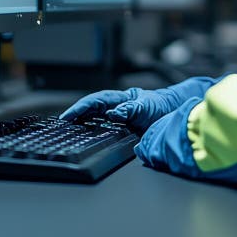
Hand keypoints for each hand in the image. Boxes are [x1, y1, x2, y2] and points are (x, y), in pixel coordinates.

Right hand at [60, 87, 179, 133]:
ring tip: (69, 130)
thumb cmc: (161, 106)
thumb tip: (114, 114)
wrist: (173, 112)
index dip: (81, 107)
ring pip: (96, 119)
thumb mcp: (147, 106)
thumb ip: (131, 109)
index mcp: (121, 98)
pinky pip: (105, 130)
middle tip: (63, 123)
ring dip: (83, 123)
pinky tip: (88, 138)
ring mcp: (119, 118)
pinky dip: (95, 133)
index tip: (69, 115)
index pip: (96, 100)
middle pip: (92, 109)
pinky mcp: (123, 130)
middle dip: (77, 114)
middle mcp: (117, 107)